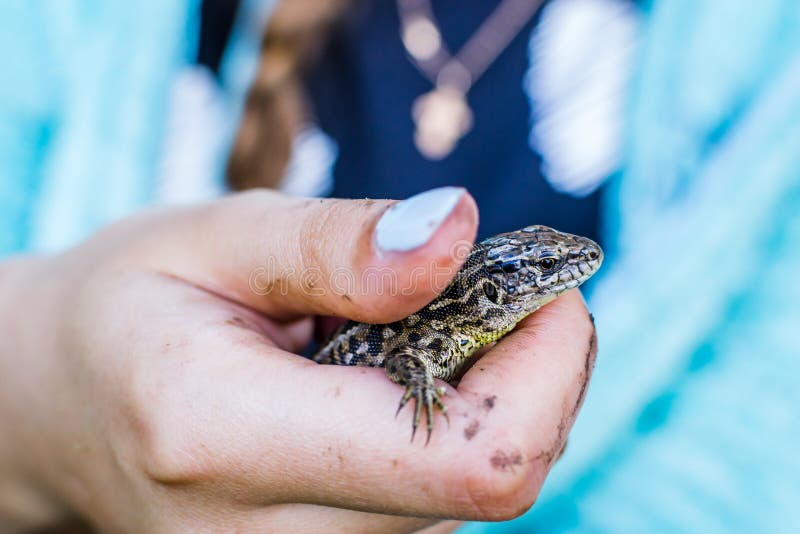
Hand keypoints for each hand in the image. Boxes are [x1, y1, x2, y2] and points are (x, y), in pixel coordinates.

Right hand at [0, 189, 595, 531]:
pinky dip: (456, 431)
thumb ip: (336, 245)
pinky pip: (439, 501)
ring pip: (473, 494)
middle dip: (528, 373)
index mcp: (228, 439)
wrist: (58, 407)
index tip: (545, 284)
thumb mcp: (212, 237)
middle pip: (488, 482)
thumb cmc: (127, 306)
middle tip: (477, 287)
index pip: (469, 456)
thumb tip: (458, 231)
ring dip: (491, 399)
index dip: (549, 369)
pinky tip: (397, 380)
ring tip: (411, 332)